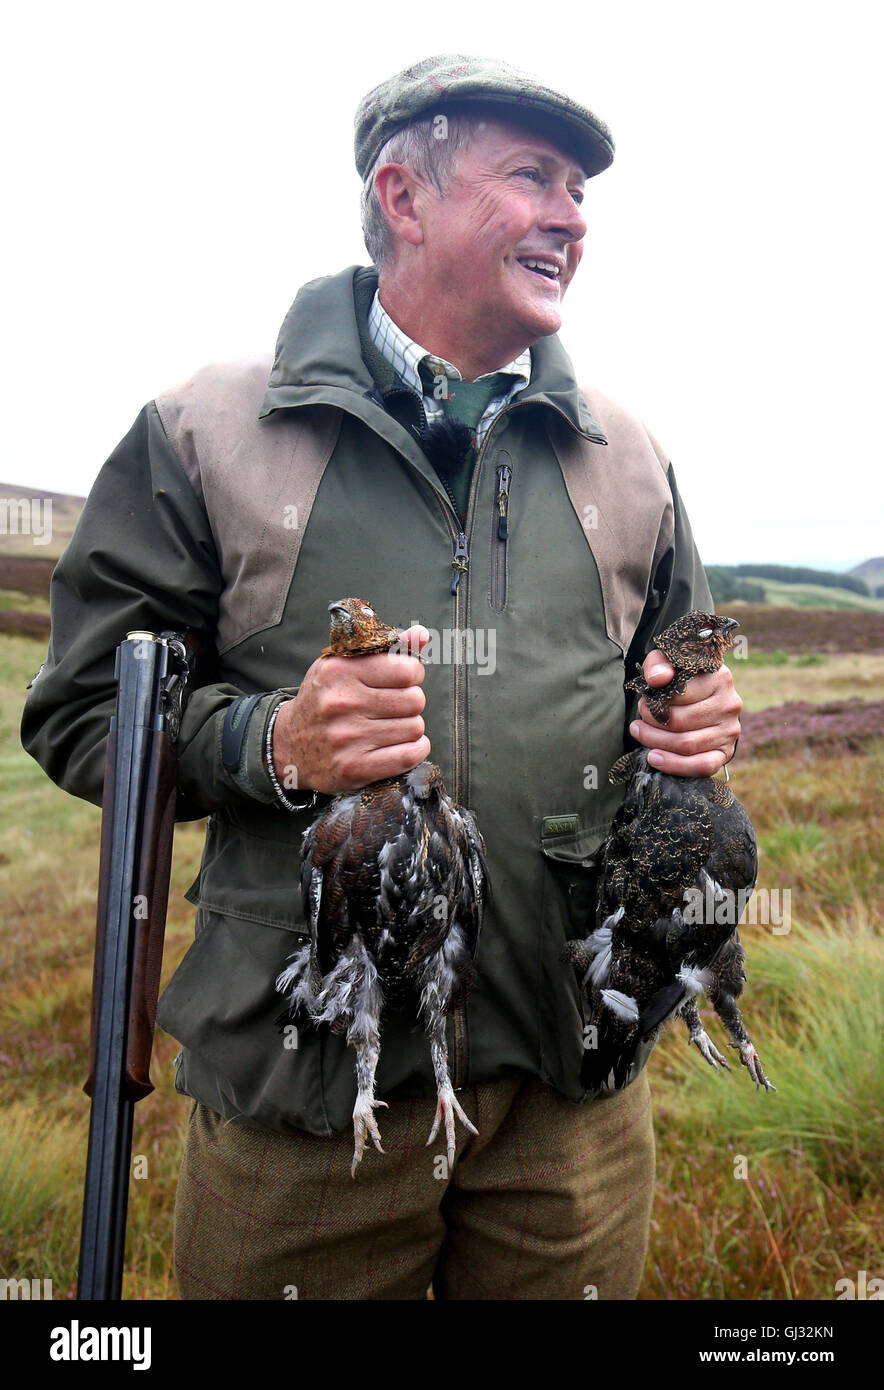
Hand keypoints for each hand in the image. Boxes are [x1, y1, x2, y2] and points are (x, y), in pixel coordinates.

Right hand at [271, 626, 430, 793]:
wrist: (289, 744)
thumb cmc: (323, 700)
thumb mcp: (343, 665)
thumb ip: (385, 649)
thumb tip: (421, 635)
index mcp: (340, 671)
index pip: (406, 669)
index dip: (412, 674)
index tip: (403, 680)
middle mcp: (342, 703)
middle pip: (414, 700)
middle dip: (411, 703)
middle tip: (394, 706)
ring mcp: (348, 738)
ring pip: (414, 728)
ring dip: (410, 727)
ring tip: (390, 726)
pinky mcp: (355, 767)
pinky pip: (409, 756)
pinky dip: (414, 750)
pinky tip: (401, 745)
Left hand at [629, 650, 741, 777]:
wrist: (702, 701)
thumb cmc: (681, 679)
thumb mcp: (668, 662)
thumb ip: (659, 663)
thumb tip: (658, 679)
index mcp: (720, 678)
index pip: (681, 693)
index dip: (656, 701)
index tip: (644, 702)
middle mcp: (730, 704)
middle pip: (681, 722)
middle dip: (652, 722)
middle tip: (639, 720)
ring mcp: (730, 730)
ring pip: (687, 744)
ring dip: (655, 742)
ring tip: (640, 733)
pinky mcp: (726, 752)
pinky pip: (702, 766)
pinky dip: (674, 765)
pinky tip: (654, 758)